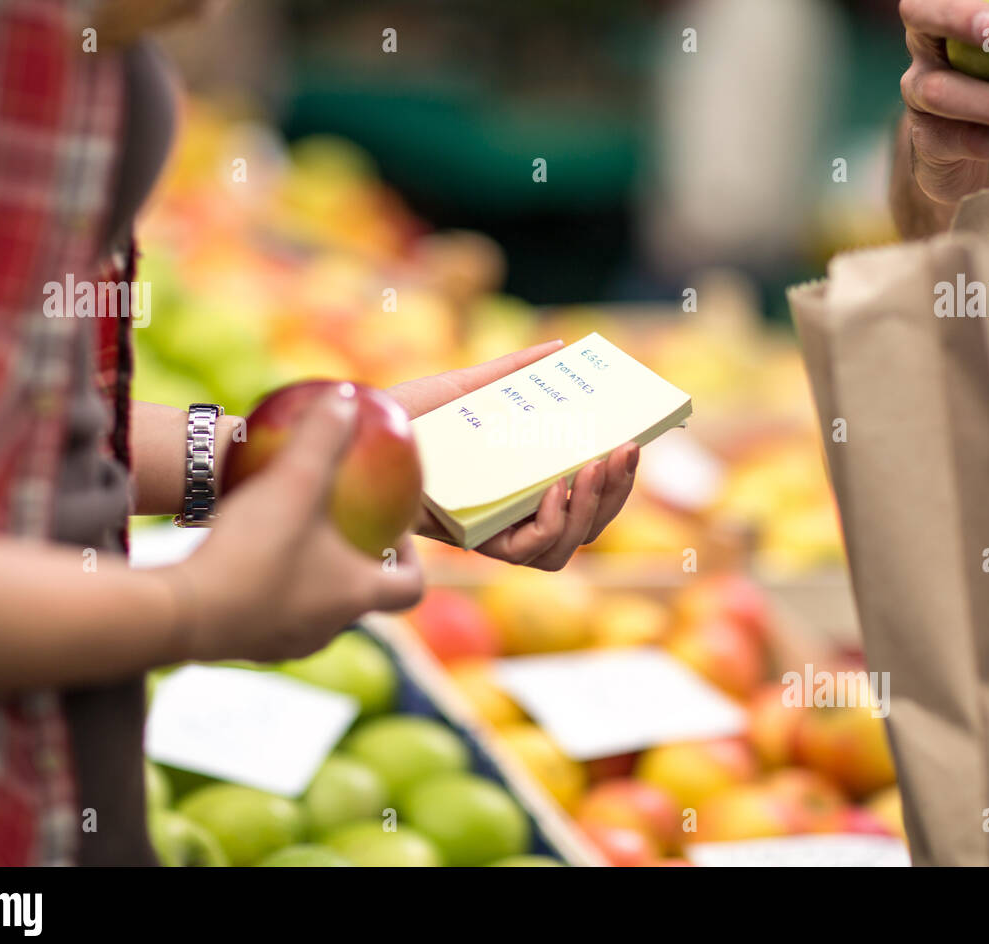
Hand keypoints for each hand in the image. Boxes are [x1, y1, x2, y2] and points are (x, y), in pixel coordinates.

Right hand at [165, 391, 423, 662]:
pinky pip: (271, 616)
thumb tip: (348, 396)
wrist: (178, 615)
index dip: (416, 560)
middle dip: (359, 560)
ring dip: (315, 576)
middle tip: (344, 523)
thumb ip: (323, 436)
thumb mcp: (293, 481)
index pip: (411, 589)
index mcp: (357, 596)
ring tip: (293, 535)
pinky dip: (270, 588)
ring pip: (316, 609)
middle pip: (362, 597)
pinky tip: (242, 555)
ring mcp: (287, 644)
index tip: (396, 530)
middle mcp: (329, 629)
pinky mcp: (247, 648)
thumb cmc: (252, 551)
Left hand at [388, 341, 640, 570]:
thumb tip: (560, 347)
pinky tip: (556, 485)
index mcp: (515, 492)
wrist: (355, 429)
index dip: (614, 483)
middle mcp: (506, 521)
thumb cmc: (399, 417)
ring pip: (563, 549)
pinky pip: (527, 551)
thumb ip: (512, 372)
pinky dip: (551, 522)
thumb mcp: (464, 389)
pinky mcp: (468, 543)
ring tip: (595, 465)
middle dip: (614, 493)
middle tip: (626, 450)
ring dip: (591, 510)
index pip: (581, 501)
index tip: (633, 443)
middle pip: (583, 529)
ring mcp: (489, 537)